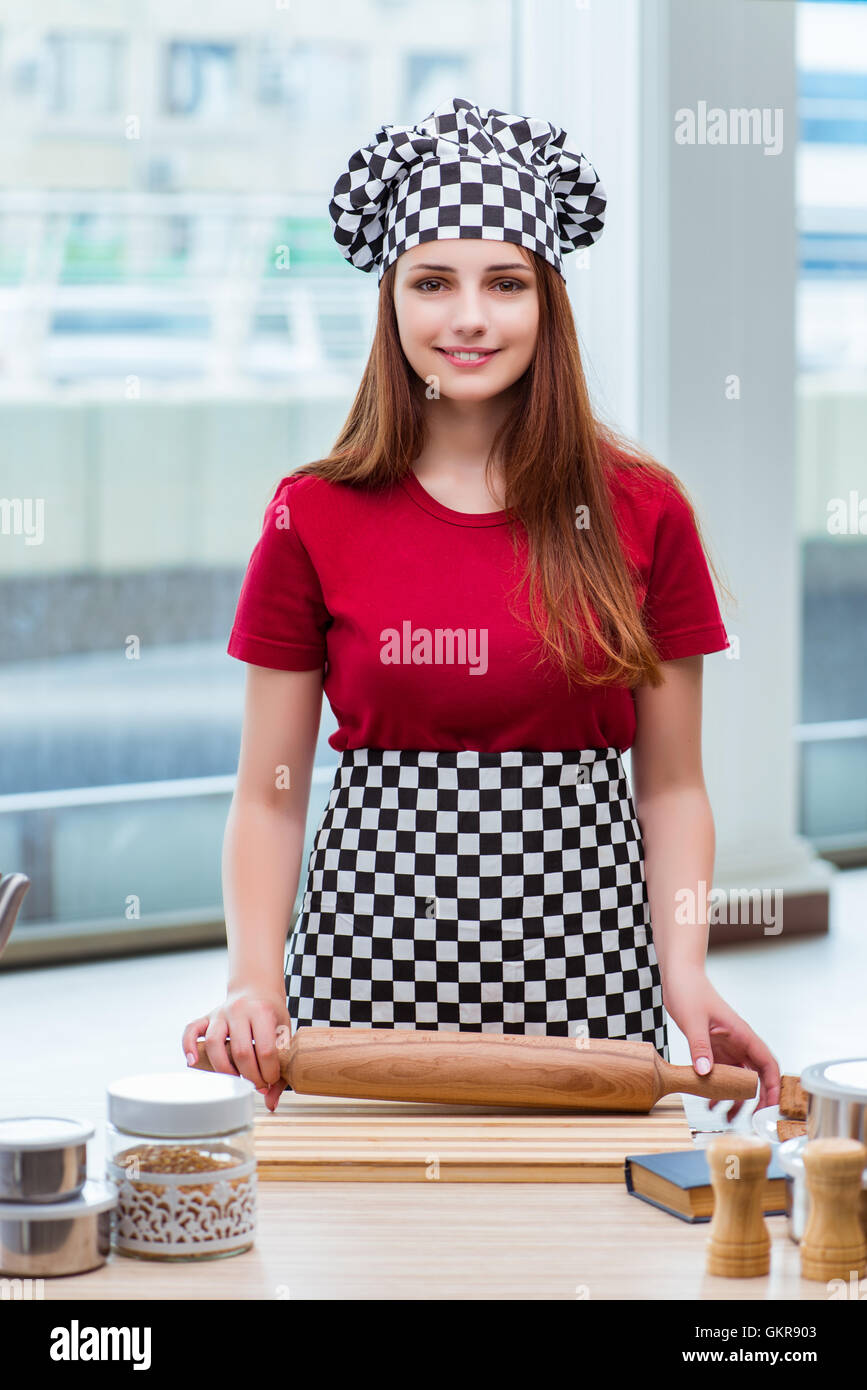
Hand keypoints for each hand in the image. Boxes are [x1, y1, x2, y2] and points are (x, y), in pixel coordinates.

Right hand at [181, 988, 291, 1112]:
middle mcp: (239, 1010)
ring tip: (234, 1079)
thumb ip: (281, 1065)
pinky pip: (191, 1030)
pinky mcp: (207, 1017)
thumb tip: (271, 1102)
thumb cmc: (271, 1013)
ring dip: (224, 1069)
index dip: (269, 1072)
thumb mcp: (284, 1031)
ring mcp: (220, 1012)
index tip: (270, 1081)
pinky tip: (192, 1061)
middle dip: (250, 1076)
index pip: (266, 1050)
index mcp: (262, 1011)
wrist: (257, 989)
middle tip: (257, 1084)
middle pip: (240, 1052)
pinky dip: (188, 1046)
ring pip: (214, 1044)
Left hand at [662, 967, 780, 1121]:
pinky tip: (709, 1101)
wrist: (678, 976)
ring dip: (735, 1096)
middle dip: (756, 1099)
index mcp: (742, 1034)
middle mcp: (738, 1042)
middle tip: (751, 1120)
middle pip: (756, 1075)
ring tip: (728, 1117)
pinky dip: (717, 1087)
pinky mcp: (713, 1047)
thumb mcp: (694, 1021)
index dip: (773, 1086)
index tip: (770, 1106)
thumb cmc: (690, 990)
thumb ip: (700, 1047)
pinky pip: (720, 1072)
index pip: (767, 1064)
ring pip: (738, 1077)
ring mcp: (726, 1046)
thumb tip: (705, 1074)